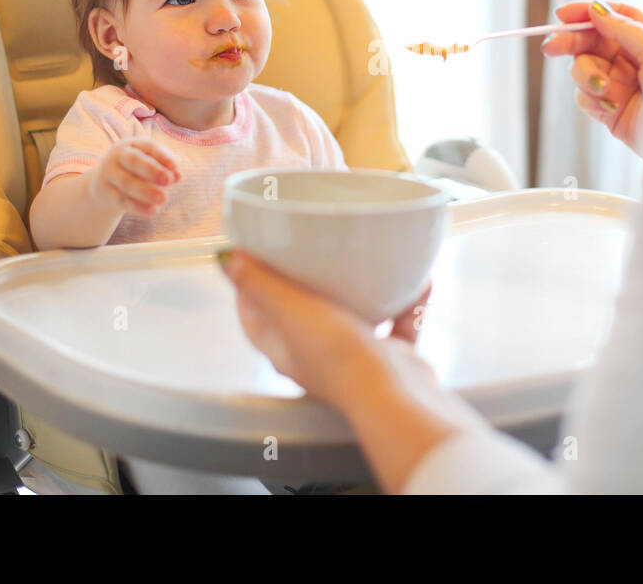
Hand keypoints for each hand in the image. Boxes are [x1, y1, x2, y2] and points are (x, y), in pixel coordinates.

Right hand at [88, 139, 181, 216]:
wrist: (104, 184)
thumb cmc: (135, 170)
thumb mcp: (149, 164)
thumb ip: (164, 168)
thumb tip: (178, 176)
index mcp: (132, 145)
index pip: (149, 147)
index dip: (162, 156)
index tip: (175, 165)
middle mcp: (118, 156)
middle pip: (134, 161)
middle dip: (152, 170)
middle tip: (168, 181)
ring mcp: (109, 174)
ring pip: (127, 183)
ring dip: (146, 191)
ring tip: (163, 199)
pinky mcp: (105, 192)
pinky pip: (122, 200)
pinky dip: (138, 207)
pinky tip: (152, 211)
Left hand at [221, 248, 432, 406]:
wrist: (393, 392)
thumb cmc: (337, 358)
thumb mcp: (289, 308)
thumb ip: (258, 281)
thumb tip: (225, 258)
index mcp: (284, 350)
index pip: (255, 319)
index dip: (249, 290)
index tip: (253, 260)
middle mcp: (317, 358)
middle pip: (304, 315)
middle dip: (307, 283)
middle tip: (313, 249)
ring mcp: (355, 359)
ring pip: (353, 317)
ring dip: (361, 291)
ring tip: (367, 261)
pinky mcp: (391, 359)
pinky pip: (398, 324)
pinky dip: (407, 303)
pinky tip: (418, 282)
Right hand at [540, 0, 642, 157]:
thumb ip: (626, 29)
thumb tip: (596, 10)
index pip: (614, 16)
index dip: (586, 12)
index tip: (562, 14)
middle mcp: (633, 59)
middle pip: (592, 40)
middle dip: (571, 42)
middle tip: (551, 47)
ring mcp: (619, 85)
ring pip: (582, 68)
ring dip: (585, 76)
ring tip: (603, 89)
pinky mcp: (609, 111)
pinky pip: (584, 97)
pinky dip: (591, 99)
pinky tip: (610, 107)